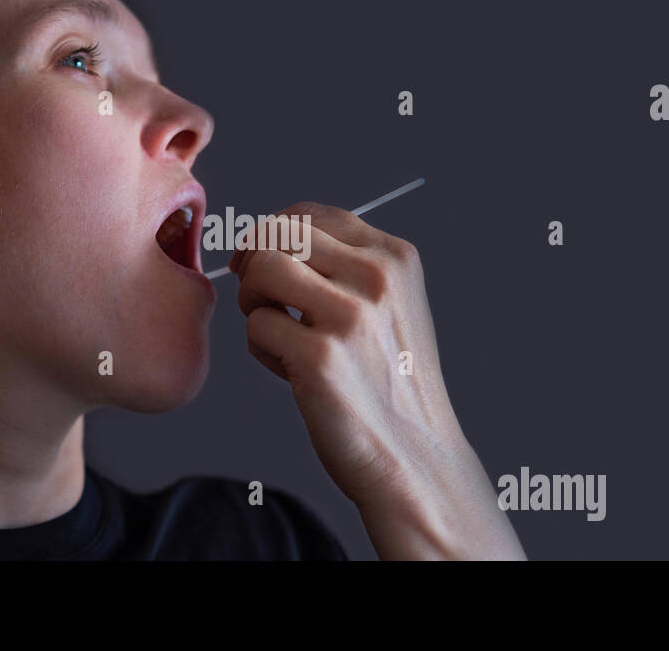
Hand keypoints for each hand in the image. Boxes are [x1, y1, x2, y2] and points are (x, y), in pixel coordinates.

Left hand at [230, 202, 524, 559]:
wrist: (415, 455)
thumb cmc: (389, 381)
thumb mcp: (388, 305)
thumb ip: (343, 266)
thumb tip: (266, 239)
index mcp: (395, 258)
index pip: (310, 214)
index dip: (271, 232)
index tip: (258, 260)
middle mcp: (377, 278)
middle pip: (279, 234)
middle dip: (254, 261)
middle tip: (258, 297)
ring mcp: (351, 316)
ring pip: (262, 270)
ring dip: (252, 300)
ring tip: (275, 330)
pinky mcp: (321, 357)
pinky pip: (257, 325)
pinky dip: (261, 347)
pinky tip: (289, 369)